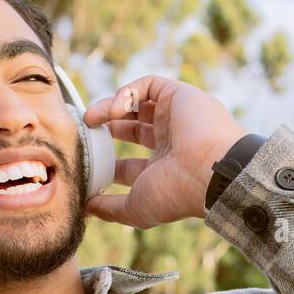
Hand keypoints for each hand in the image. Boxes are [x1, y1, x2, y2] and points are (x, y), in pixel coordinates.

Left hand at [82, 75, 247, 227]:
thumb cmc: (175, 194)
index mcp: (164, 170)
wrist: (209, 171)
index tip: (84, 162)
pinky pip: (147, 85)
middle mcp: (170, 143)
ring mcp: (175, 119)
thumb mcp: (136, 208)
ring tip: (90, 119)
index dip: (106, 162)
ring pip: (136, 105)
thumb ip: (110, 208)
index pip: (129, 165)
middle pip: (131, 130)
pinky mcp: (178, 95)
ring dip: (109, 108)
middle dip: (105, 130)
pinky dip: (127, 93)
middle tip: (85, 133)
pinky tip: (115, 110)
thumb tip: (86, 207)